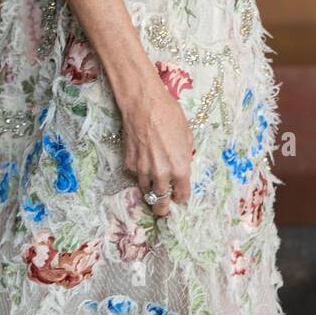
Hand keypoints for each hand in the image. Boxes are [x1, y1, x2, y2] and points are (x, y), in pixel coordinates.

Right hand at [118, 73, 194, 217]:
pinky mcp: (129, 164)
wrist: (143, 105)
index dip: (181, 197)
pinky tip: (143, 163)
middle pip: (160, 203)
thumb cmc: (170, 115)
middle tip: (163, 209)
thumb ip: (184, 156)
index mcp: (180, 168)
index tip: (179, 197)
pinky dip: (140, 174)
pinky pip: (135, 176)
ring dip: (151, 192)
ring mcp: (142, 171)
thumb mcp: (187, 136)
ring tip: (153, 190)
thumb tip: (182, 164)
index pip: (181, 195)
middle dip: (163, 208)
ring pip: (146, 192)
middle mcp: (161, 174)